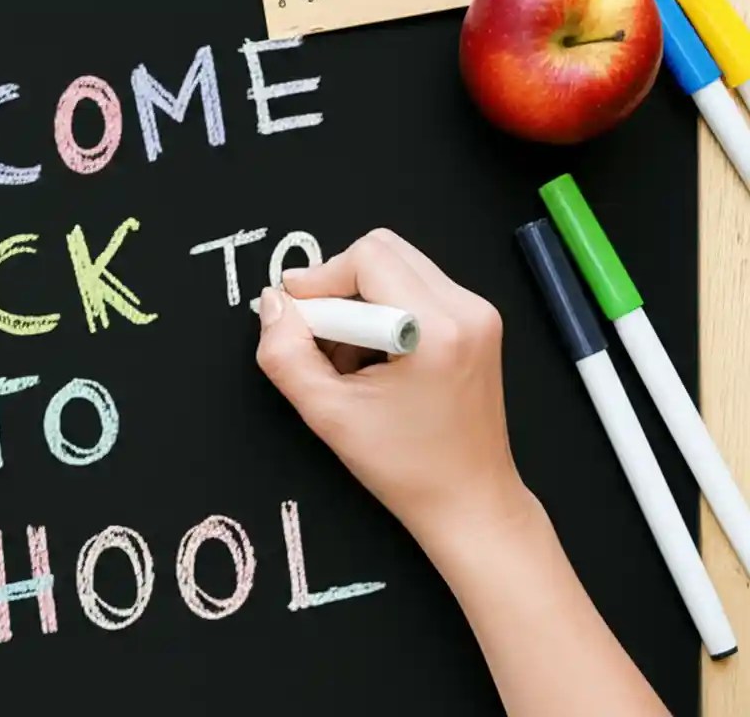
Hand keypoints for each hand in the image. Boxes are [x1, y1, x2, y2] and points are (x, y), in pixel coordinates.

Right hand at [255, 228, 532, 542]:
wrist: (469, 501)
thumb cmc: (406, 467)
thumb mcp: (328, 415)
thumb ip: (286, 355)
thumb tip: (273, 304)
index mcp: (436, 328)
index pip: (367, 257)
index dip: (319, 279)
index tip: (294, 316)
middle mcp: (467, 308)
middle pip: (384, 250)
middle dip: (338, 285)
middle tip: (317, 334)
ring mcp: (478, 313)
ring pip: (399, 267)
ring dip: (359, 300)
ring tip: (347, 357)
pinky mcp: (478, 324)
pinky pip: (417, 289)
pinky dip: (383, 312)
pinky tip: (373, 360)